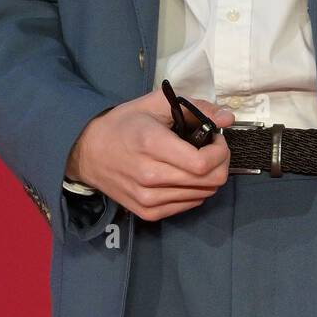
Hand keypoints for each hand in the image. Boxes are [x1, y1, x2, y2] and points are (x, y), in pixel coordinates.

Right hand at [65, 88, 234, 220]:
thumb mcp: (155, 103)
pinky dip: (195, 190)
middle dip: (220, 163)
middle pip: (208, 182)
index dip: (220, 151)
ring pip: (202, 195)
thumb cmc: (123, 124)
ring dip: (208, 177)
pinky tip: (184, 174)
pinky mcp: (147, 213)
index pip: (203, 163)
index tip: (216, 138)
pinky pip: (188, 205)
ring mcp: (147, 199)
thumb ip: (195, 108)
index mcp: (152, 145)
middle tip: (212, 148)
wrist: (88, 152)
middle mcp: (149, 177)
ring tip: (195, 159)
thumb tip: (228, 117)